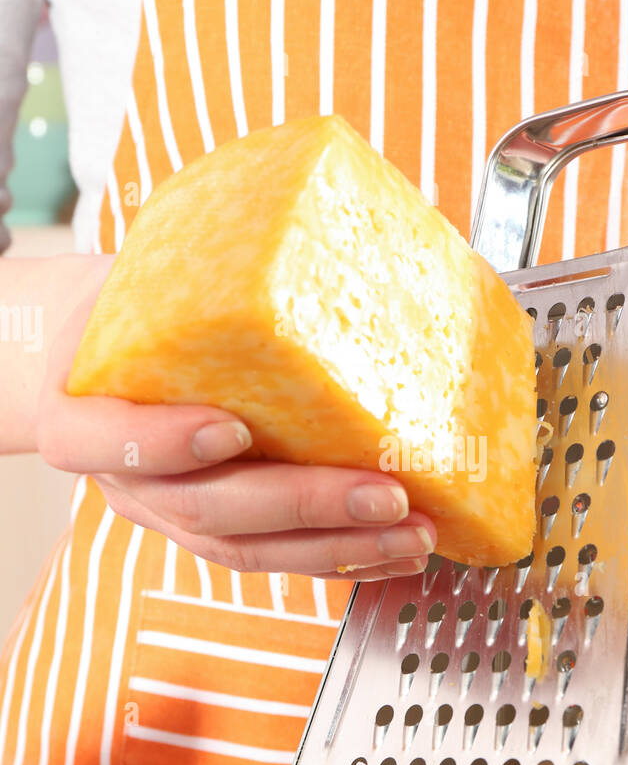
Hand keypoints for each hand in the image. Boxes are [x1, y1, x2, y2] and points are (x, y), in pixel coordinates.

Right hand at [37, 291, 436, 580]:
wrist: (95, 358)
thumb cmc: (127, 311)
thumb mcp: (136, 278)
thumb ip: (194, 269)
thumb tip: (314, 208)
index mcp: (79, 414)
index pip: (102, 439)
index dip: (161, 443)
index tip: (229, 427)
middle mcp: (125, 479)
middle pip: (203, 508)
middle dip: (300, 505)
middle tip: (381, 492)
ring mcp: (170, 512)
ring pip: (247, 549)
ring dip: (339, 544)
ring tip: (412, 529)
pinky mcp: (218, 531)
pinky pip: (277, 556)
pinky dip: (343, 555)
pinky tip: (397, 546)